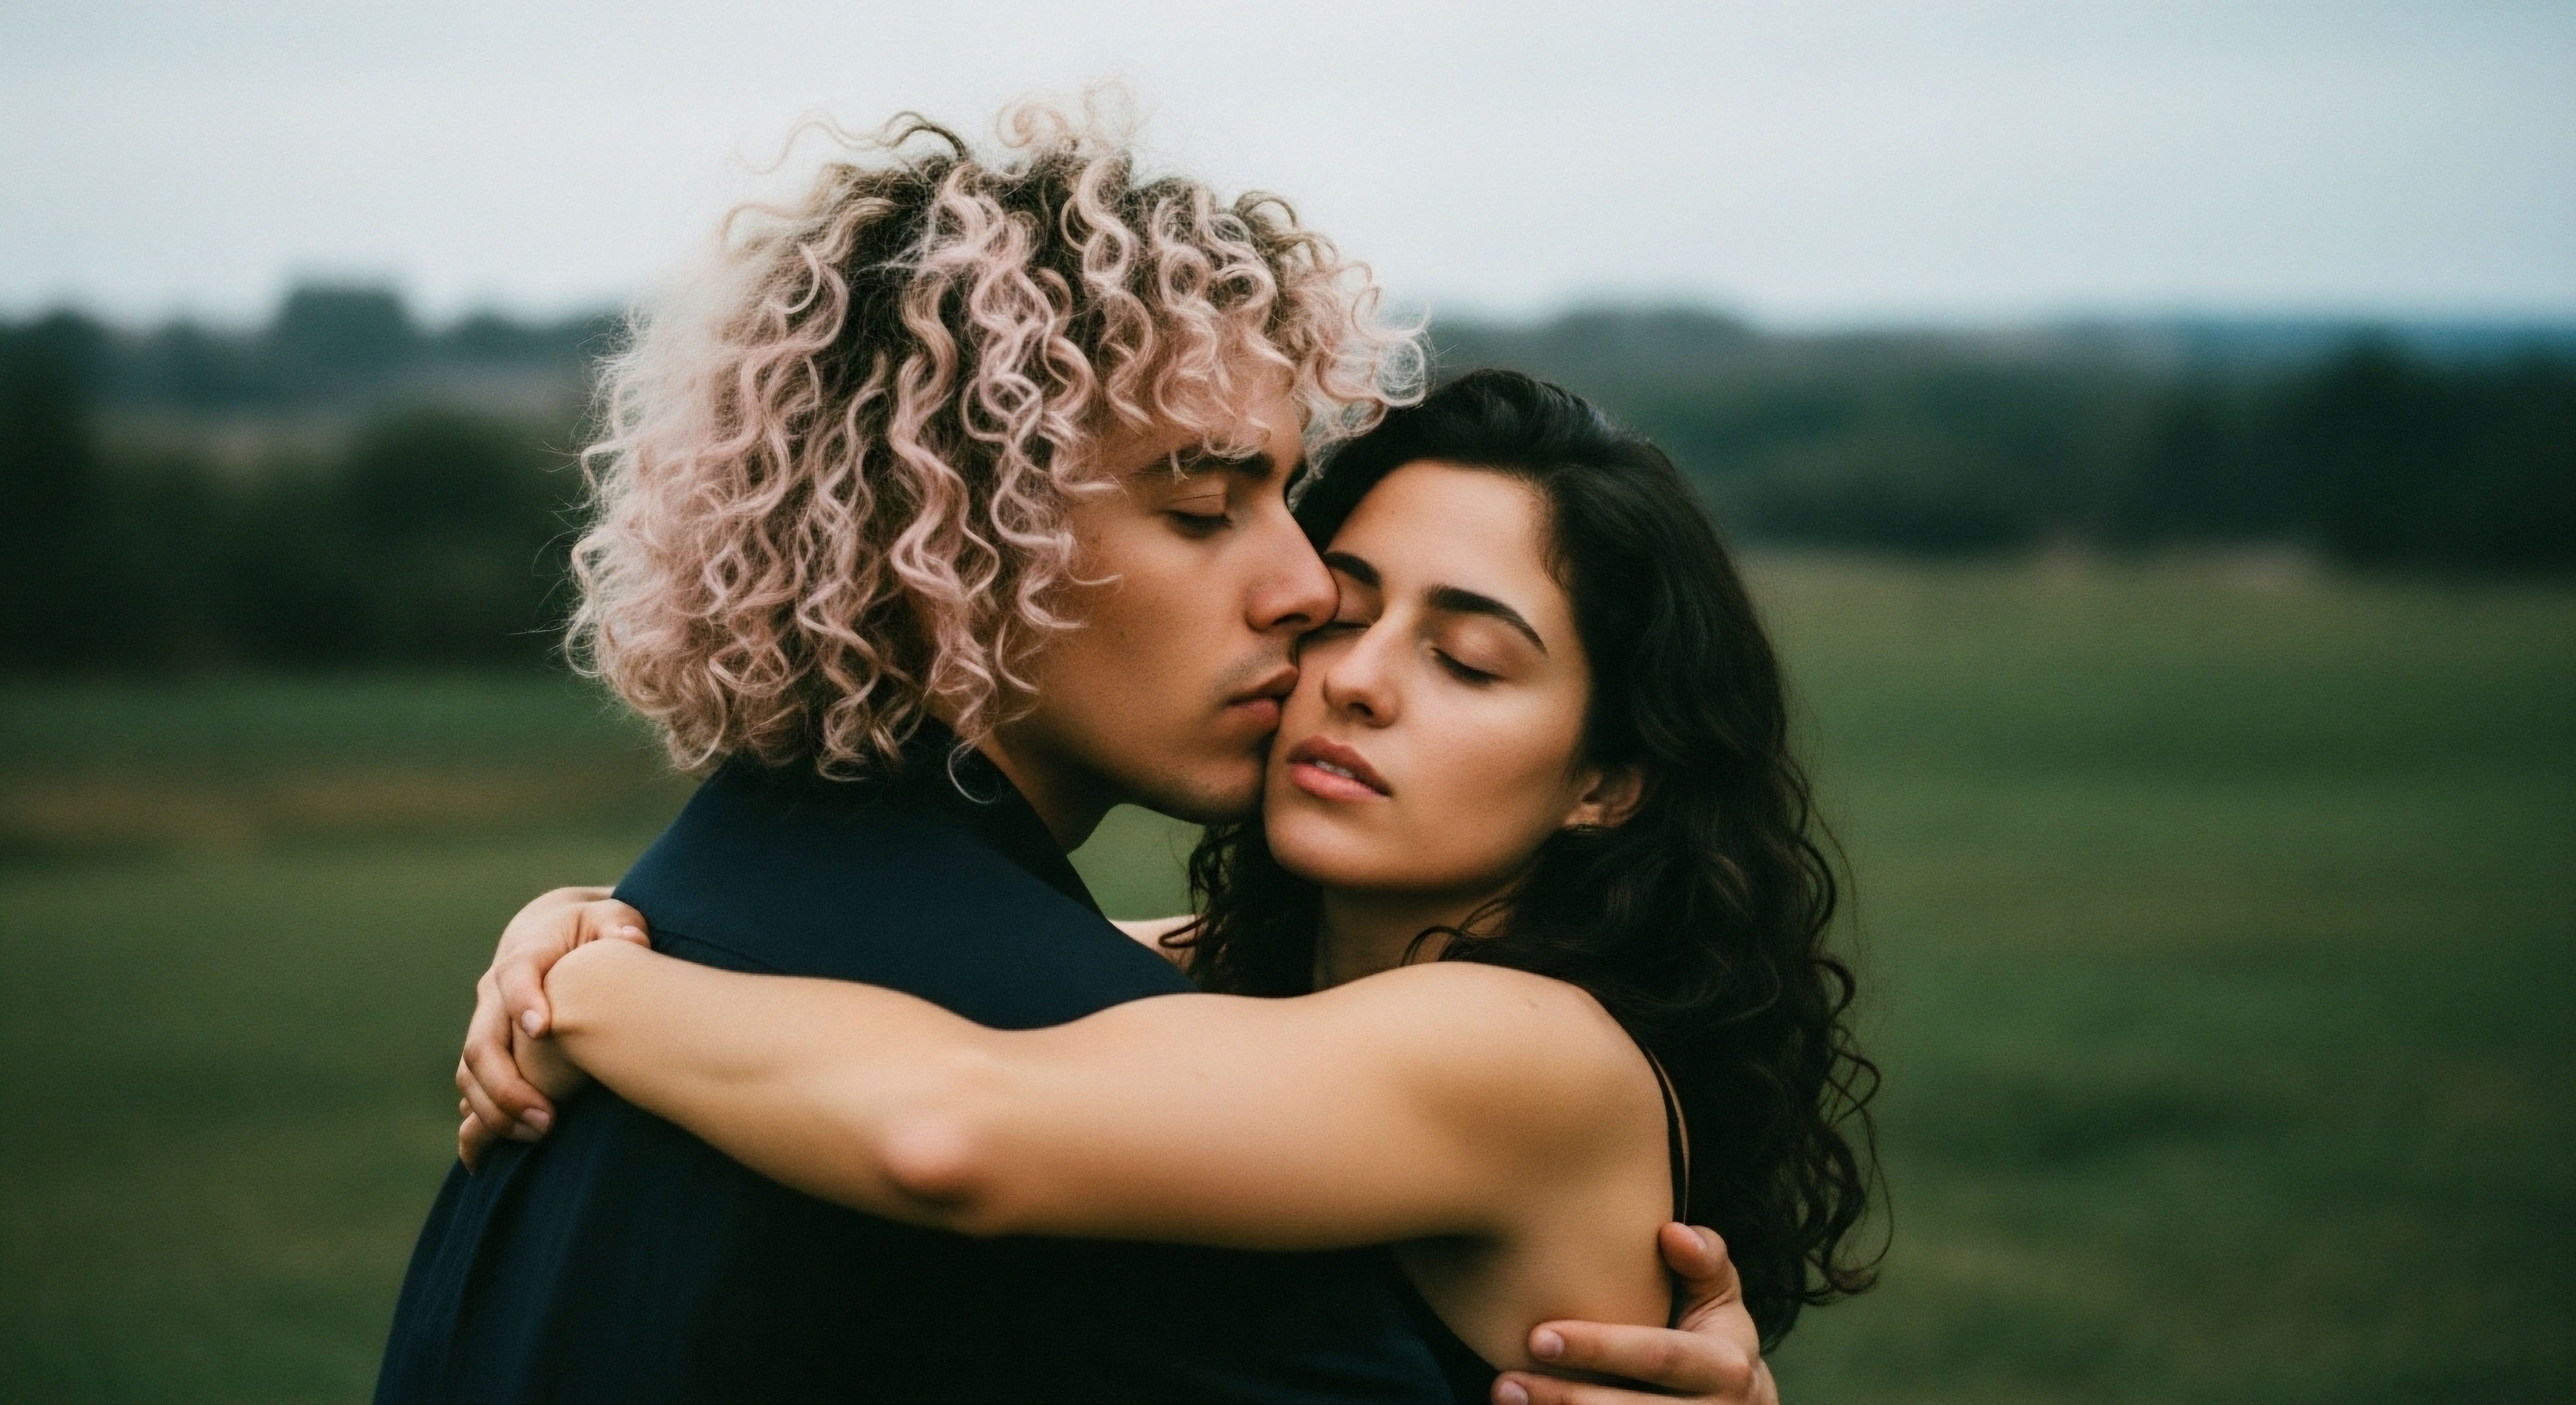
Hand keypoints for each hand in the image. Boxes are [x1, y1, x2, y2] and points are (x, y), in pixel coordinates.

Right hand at [452, 887, 649, 1166]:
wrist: (553, 934)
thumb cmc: (593, 930)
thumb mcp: (612, 917)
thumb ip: (620, 926)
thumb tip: (632, 938)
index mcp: (526, 953)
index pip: (516, 974)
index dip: (524, 999)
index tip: (542, 1029)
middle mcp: (494, 992)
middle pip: (483, 1041)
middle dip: (509, 1085)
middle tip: (549, 1119)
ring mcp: (486, 1022)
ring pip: (471, 1072)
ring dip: (498, 1110)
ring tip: (541, 1135)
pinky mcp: (488, 1048)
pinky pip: (472, 1087)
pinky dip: (484, 1118)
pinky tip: (507, 1148)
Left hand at [1492, 1224, 1775, 1404]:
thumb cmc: (1716, 1337)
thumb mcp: (1721, 1298)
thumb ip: (1703, 1262)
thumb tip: (1670, 1232)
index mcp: (1724, 1366)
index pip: (1657, 1356)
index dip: (1599, 1348)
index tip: (1538, 1336)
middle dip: (1565, 1397)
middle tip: (1505, 1380)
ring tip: (1505, 1395)